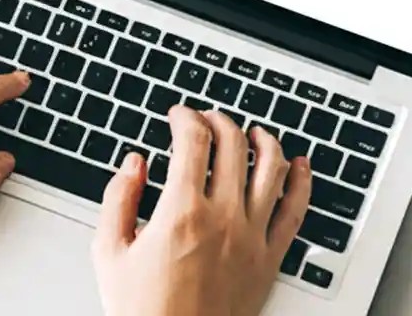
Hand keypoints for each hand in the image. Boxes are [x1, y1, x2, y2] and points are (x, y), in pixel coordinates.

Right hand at [93, 107, 311, 315]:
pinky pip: (296, 210)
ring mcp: (252, 237)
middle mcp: (223, 218)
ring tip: (254, 132)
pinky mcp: (270, 258)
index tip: (178, 115)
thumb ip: (118, 199)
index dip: (185, 117)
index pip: (193, 140)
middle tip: (208, 119)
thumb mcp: (109, 253)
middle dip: (219, 121)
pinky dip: (302, 181)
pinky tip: (300, 166)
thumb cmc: (144, 313)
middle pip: (233, 145)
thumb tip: (133, 163)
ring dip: (264, 140)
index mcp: (182, 212)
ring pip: (272, 169)